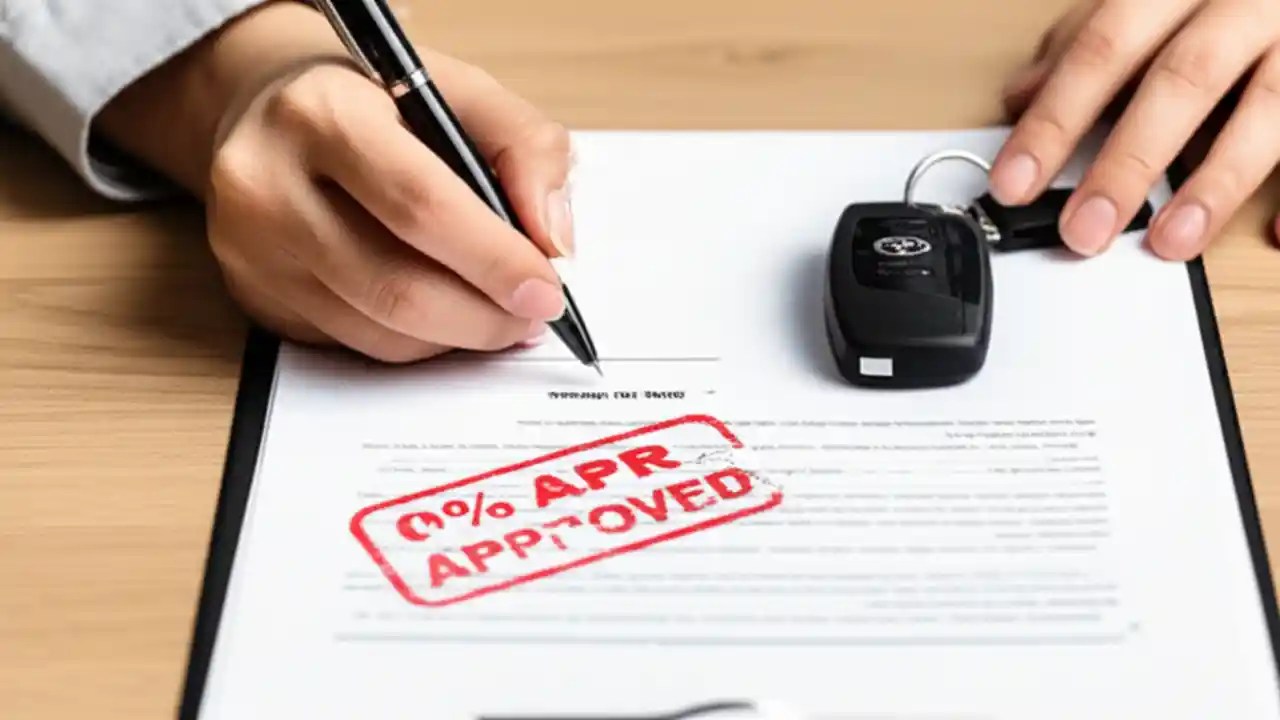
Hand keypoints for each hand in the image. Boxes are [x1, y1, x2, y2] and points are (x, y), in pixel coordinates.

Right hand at [209, 56, 572, 361]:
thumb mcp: (460, 91)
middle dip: (485, 316)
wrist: (270, 109)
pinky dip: (416, 342)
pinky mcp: (254, 296)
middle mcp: (268, 184)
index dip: (495, 260)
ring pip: (379, 332)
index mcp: (323, 114)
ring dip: (457, 337)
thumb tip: (552, 240)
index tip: (546, 290)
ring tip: (497, 314)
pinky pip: (355, 345)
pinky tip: (443, 313)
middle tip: (532, 316)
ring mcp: (252, 250)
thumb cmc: (376, 102)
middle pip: (397, 288)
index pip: (421, 206)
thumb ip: (526, 148)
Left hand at [988, 0, 1279, 259]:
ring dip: (1216, 183)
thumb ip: (1087, 41)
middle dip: (1128, 162)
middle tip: (1084, 230)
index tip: (1015, 182)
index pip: (1103, 47)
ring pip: (1267, 107)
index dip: (1055, 119)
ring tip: (1171, 241)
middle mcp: (1243, 1)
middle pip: (1183, 78)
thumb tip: (1021, 97)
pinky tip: (1275, 234)